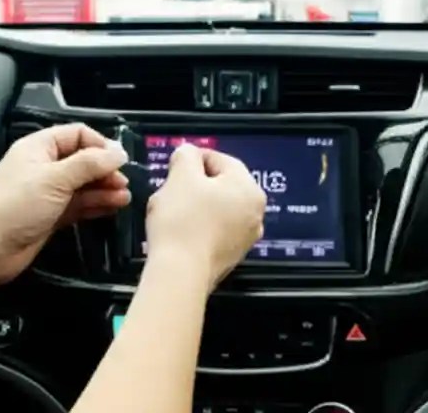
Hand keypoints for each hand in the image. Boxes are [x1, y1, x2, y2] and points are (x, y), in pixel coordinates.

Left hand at [0, 123, 129, 284]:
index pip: (77, 134)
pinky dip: (95, 205)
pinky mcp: (50, 216)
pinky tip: (113, 207)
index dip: (100, 144)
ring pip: (83, 185)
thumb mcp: (55, 178)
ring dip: (104, 189)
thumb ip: (90, 164)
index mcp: (39, 147)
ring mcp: (47, 193)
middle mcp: (44, 167)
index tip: (120, 159)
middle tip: (123, 182)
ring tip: (124, 198)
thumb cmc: (16, 206)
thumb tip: (119, 152)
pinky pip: (78, 205)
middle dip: (105, 170)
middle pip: (83, 161)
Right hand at [145, 144, 265, 290]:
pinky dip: (200, 226)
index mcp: (249, 188)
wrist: (180, 273)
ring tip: (174, 210)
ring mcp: (246, 237)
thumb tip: (189, 153)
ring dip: (197, 205)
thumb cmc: (182, 220)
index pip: (220, 160)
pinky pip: (215, 230)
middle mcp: (255, 212)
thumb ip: (186, 156)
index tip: (174, 165)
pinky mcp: (232, 256)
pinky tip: (181, 231)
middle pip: (221, 185)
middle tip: (171, 188)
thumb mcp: (180, 177)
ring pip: (218, 208)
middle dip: (195, 183)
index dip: (193, 158)